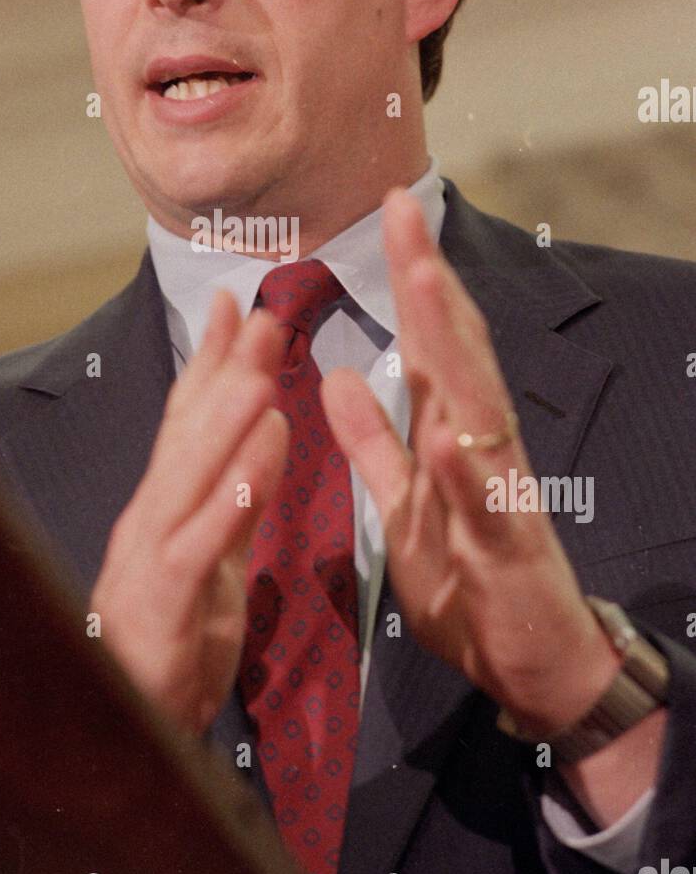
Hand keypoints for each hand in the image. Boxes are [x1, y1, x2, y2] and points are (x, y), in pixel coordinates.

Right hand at [90, 290, 289, 735]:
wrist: (132, 728)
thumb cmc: (175, 641)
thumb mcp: (217, 558)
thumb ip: (239, 498)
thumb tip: (267, 433)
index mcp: (166, 507)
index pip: (188, 422)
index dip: (211, 361)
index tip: (235, 305)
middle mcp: (150, 517)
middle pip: (189, 432)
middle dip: (226, 367)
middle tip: (264, 312)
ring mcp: (149, 554)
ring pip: (189, 474)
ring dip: (227, 414)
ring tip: (264, 364)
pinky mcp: (162, 599)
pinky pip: (201, 539)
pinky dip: (233, 492)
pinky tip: (264, 452)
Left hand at [321, 189, 618, 736]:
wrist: (535, 663)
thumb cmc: (470, 579)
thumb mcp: (404, 504)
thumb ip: (373, 443)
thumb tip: (337, 375)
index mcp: (450, 434)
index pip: (429, 341)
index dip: (410, 276)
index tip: (388, 212)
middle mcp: (481, 447)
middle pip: (454, 350)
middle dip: (428, 279)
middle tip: (402, 210)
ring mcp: (499, 492)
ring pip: (477, 407)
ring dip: (450, 343)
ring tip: (423, 280)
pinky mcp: (509, 549)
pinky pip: (486, 506)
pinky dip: (465, 470)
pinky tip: (445, 434)